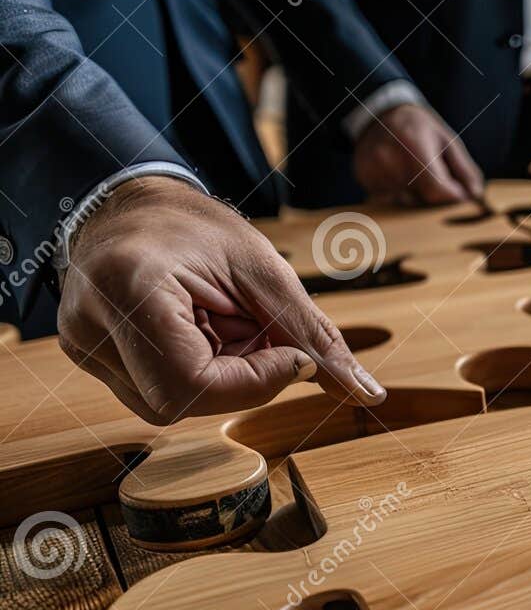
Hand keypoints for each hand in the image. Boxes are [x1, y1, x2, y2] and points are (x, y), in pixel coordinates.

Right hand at [56, 176, 385, 423]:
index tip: (290, 355)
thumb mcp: (264, 269)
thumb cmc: (193, 225)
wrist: (129, 204)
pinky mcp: (93, 359)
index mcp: (127, 290)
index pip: (191, 385)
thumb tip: (367, 394)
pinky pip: (161, 391)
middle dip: (243, 377)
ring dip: (222, 375)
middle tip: (256, 328)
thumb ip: (313, 335)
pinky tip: (203, 332)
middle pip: (185, 402)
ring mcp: (84, 348)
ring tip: (225, 323)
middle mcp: (90, 328)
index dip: (254, 382)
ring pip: (175, 405)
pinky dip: (201, 371)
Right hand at [352, 102, 482, 205]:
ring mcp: (373, 169)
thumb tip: (475, 196)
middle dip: (436, 198)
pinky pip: (388, 200)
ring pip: (405, 203)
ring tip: (416, 176)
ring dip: (417, 198)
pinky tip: (400, 178)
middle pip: (421, 200)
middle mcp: (388, 158)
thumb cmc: (420, 128)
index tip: (459, 195)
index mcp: (413, 145)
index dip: (452, 197)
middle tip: (438, 182)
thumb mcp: (448, 142)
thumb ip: (465, 171)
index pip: (436, 189)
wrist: (380, 115)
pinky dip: (399, 196)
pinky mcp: (363, 178)